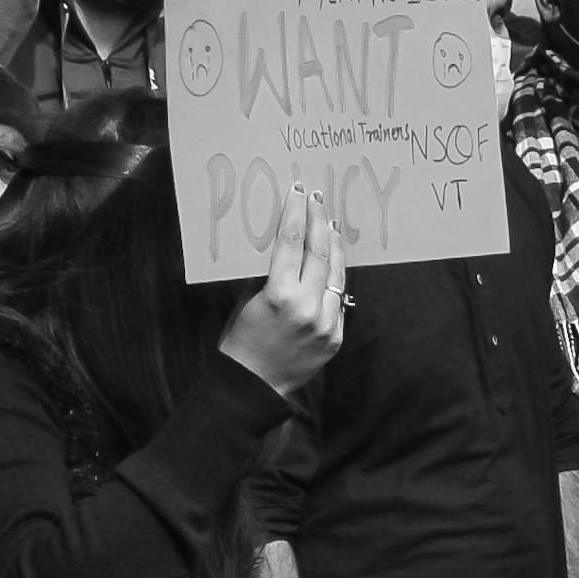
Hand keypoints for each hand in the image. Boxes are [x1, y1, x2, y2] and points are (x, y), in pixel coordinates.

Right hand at [220, 188, 348, 396]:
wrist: (253, 385)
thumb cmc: (241, 339)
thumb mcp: (248, 299)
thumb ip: (268, 272)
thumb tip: (284, 241)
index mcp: (279, 295)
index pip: (292, 241)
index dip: (297, 212)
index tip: (300, 192)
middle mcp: (307, 307)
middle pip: (319, 252)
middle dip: (318, 221)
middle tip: (318, 200)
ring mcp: (326, 324)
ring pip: (336, 274)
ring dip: (333, 247)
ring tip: (330, 225)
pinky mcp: (335, 337)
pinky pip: (337, 300)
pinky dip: (333, 280)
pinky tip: (331, 264)